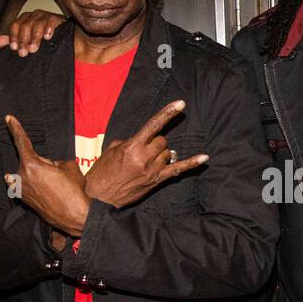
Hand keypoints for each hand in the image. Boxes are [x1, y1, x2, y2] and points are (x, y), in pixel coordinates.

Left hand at [0, 10, 65, 55]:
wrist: (60, 33)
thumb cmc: (41, 36)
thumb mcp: (25, 38)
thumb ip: (11, 40)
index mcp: (24, 19)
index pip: (15, 26)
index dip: (13, 37)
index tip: (14, 48)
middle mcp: (33, 16)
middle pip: (25, 26)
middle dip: (24, 40)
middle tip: (25, 52)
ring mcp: (44, 16)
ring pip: (36, 24)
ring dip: (34, 37)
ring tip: (34, 48)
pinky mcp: (56, 18)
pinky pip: (51, 21)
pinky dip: (49, 28)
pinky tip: (47, 37)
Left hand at [5, 114, 90, 235]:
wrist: (77, 216)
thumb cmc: (74, 192)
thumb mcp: (69, 166)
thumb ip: (54, 161)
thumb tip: (48, 167)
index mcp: (31, 165)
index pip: (22, 141)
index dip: (15, 128)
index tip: (8, 119)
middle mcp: (22, 178)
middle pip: (29, 161)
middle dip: (42, 163)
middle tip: (58, 174)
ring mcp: (22, 191)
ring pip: (28, 175)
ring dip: (38, 176)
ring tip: (54, 185)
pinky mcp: (26, 202)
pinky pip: (27, 187)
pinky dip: (36, 187)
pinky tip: (48, 192)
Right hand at [83, 100, 207, 208]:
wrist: (98, 198)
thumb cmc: (102, 172)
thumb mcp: (112, 150)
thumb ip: (130, 141)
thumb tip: (144, 139)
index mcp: (132, 147)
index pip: (154, 125)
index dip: (168, 113)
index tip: (181, 103)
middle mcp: (144, 158)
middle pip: (163, 141)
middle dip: (156, 141)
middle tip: (144, 149)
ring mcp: (152, 171)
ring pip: (168, 153)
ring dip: (161, 153)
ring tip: (146, 160)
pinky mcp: (156, 182)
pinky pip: (178, 170)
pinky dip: (192, 163)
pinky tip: (204, 157)